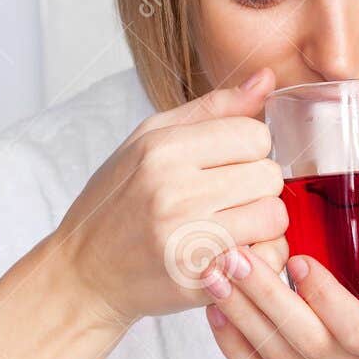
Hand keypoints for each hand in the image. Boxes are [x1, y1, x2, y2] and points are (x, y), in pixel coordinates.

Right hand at [50, 68, 286, 327]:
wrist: (83, 273)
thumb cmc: (116, 202)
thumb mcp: (149, 140)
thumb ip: (213, 109)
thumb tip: (266, 77)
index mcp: (163, 150)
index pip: (255, 135)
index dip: (250, 148)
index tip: (230, 162)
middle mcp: (175, 192)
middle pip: (270, 175)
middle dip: (258, 185)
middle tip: (231, 195)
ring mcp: (187, 239)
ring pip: (274, 217)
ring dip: (261, 221)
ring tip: (233, 221)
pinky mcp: (199, 280)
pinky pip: (264, 259)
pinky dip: (257, 255)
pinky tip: (232, 251)